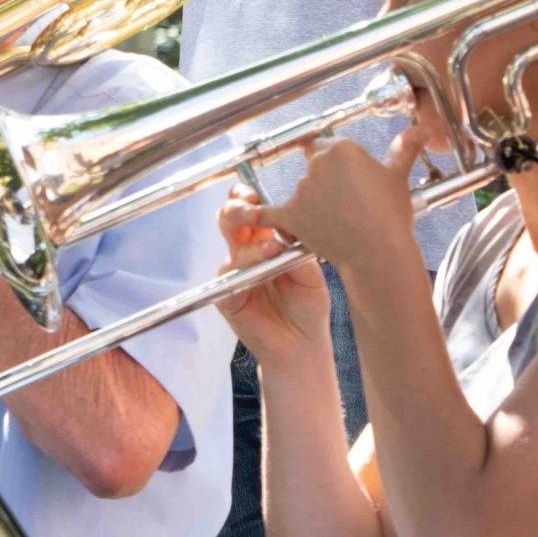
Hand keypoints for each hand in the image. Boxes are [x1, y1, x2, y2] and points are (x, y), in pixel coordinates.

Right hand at [214, 183, 333, 364]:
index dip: (250, 197)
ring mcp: (235, 272)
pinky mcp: (226, 294)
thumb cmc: (309, 306)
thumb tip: (287, 224)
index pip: (252, 211)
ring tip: (272, 243)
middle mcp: (247, 251)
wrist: (303, 345)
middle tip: (250, 204)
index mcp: (267, 240)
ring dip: (248, 233)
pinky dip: (248, 261)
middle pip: (232, 218)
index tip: (258, 191)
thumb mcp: (310, 272)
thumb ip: (297, 247)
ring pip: (230, 240)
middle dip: (237, 206)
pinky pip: (230, 271)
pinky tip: (266, 258)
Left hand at [225, 125, 428, 293]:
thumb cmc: (391, 216)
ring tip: (336, 222)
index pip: (330, 149)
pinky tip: (239, 212)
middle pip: (314, 167)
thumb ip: (404, 149)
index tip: (349, 182)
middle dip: (325, 183)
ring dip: (310, 202)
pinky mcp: (290, 216)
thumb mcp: (398, 178)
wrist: (379, 252)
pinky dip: (251, 213)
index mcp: (342, 149)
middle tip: (345, 205)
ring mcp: (302, 190)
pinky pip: (264, 213)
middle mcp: (318, 164)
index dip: (339, 167)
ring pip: (299, 191)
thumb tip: (421, 130)